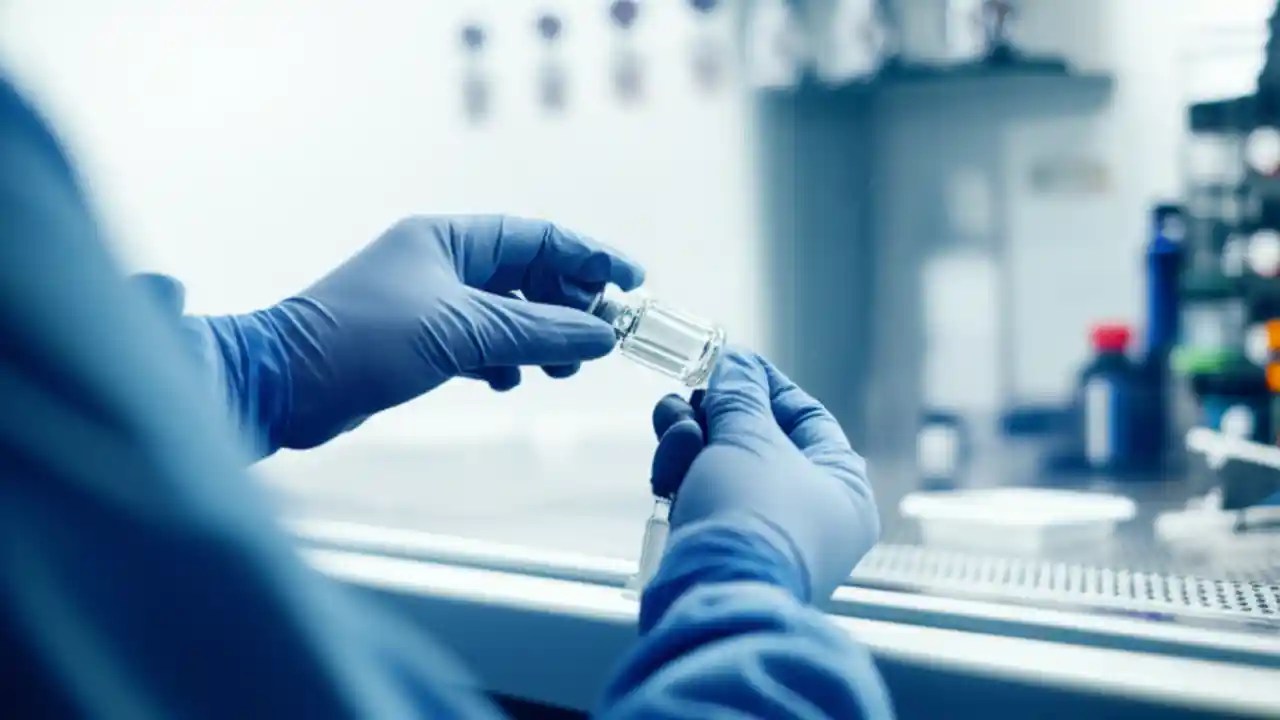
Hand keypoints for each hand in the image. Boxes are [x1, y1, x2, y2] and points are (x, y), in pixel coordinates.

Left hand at [195, 215, 643, 451]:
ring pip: (506, 313)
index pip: (537, 237)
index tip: (632, 281)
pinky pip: (480, 342)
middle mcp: (440, 263)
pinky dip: (503, 359)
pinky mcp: (417, 341)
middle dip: (568, 305)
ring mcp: (428, 302)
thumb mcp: (460, 331)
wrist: (284, 385)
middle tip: (602, 338)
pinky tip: (509, 380)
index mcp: (448, 240)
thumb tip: (603, 333)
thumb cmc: (362, 341)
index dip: (589, 257)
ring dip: (539, 337)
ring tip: (562, 368)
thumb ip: (537, 331)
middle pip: (527, 275)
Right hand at [649, 349, 878, 601]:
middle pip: (758, 440)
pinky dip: (684, 478)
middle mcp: (814, 514)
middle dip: (714, 414)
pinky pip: (705, 498)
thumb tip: (736, 362)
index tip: (730, 362)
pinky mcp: (724, 550)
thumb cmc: (751, 514)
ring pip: (723, 467)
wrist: (713, 594)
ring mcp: (767, 536)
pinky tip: (667, 472)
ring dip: (692, 441)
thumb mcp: (749, 438)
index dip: (765, 383)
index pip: (808, 417)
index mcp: (844, 486)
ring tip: (675, 432)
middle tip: (688, 395)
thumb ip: (740, 394)